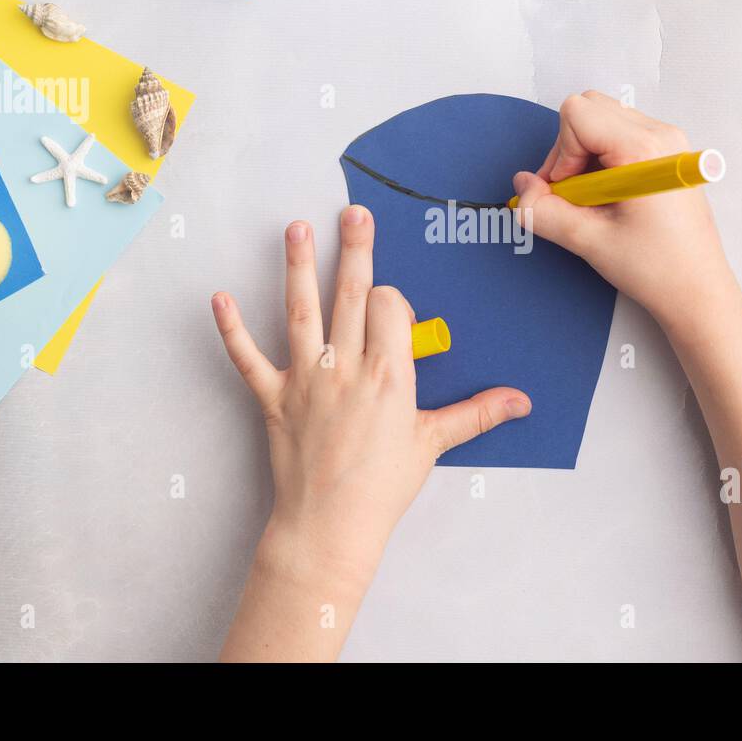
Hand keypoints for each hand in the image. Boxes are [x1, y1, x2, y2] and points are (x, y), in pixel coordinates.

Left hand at [211, 206, 530, 585]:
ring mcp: (306, 380)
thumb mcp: (433, 444)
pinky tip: (220, 298)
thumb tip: (520, 401)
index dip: (394, 302)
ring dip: (297, 266)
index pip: (389, 307)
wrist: (330, 528)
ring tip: (296, 228)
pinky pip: (247, 358)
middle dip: (354, 248)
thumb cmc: (383, 488)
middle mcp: (345, 367)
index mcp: (388, 374)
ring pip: (301, 311)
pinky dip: (232, 329)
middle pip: (350, 293)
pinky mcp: (273, 399)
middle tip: (354, 212)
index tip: (395, 317)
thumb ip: (476, 414)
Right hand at [512, 91, 733, 325]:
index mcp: (645, 149)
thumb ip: (544, 211)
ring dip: (584, 156)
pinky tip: (610, 197)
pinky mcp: (668, 154)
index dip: (560, 153)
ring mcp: (668, 142)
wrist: (698, 290)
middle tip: (574, 194)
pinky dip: (602, 160)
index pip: (578, 114)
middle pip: (590, 109)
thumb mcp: (588, 241)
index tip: (568, 191)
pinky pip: (620, 136)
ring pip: (603, 120)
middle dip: (569, 149)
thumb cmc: (658, 268)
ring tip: (593, 200)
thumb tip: (522, 186)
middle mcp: (662, 135)